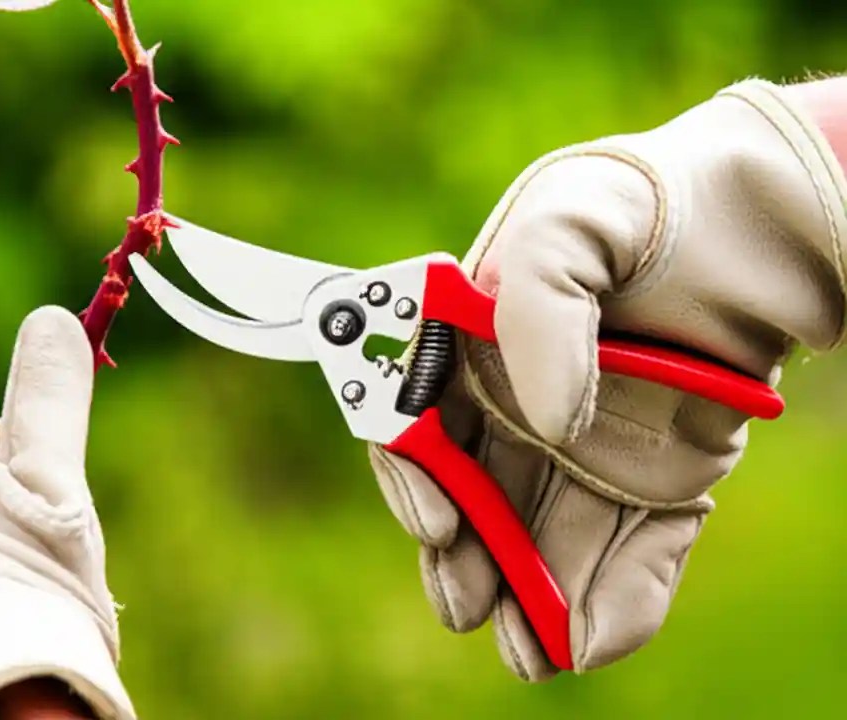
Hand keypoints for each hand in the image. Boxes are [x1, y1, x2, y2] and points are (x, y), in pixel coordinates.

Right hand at [371, 79, 846, 679]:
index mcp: (473, 351)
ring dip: (536, 599)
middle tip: (467, 605)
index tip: (433, 515)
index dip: (415, 476)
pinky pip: (643, 547)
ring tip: (526, 653)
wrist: (759, 209)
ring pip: (554, 538)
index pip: (423, 427)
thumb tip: (546, 420)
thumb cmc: (643, 200)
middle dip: (468, 559)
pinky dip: (621, 598)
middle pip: (480, 499)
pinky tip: (594, 639)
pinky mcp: (672, 475)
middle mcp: (525, 409)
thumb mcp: (571, 219)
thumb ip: (537, 307)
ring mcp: (598, 450)